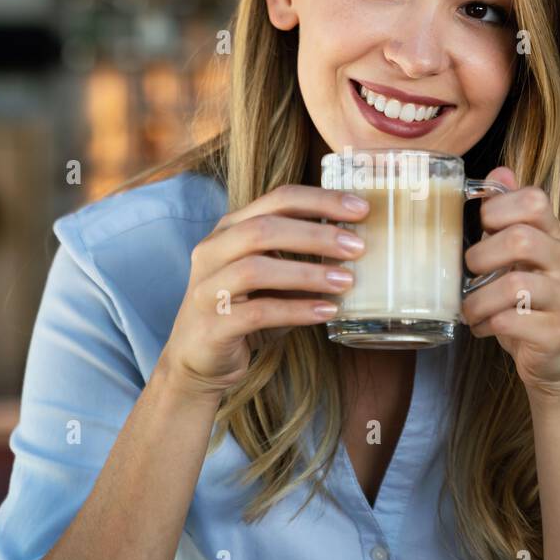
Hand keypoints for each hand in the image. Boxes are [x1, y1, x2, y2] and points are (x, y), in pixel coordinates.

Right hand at [157, 184, 368, 401]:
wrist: (199, 359)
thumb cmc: (244, 310)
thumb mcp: (272, 275)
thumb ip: (300, 255)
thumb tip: (355, 242)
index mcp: (230, 229)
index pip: (277, 199)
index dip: (321, 200)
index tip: (361, 208)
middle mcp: (213, 251)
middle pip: (264, 228)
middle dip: (316, 234)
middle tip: (357, 246)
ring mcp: (207, 287)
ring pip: (256, 269)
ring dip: (307, 273)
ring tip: (346, 281)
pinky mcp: (212, 324)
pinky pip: (258, 312)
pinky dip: (297, 310)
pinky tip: (326, 311)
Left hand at [461, 167, 559, 400]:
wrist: (559, 362)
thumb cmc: (531, 305)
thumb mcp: (520, 259)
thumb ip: (509, 218)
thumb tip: (499, 172)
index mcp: (556, 238)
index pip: (535, 200)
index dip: (498, 208)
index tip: (480, 228)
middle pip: (522, 239)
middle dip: (481, 256)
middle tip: (468, 275)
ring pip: (515, 285)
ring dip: (478, 299)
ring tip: (469, 310)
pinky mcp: (559, 333)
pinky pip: (513, 321)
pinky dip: (487, 324)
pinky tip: (484, 327)